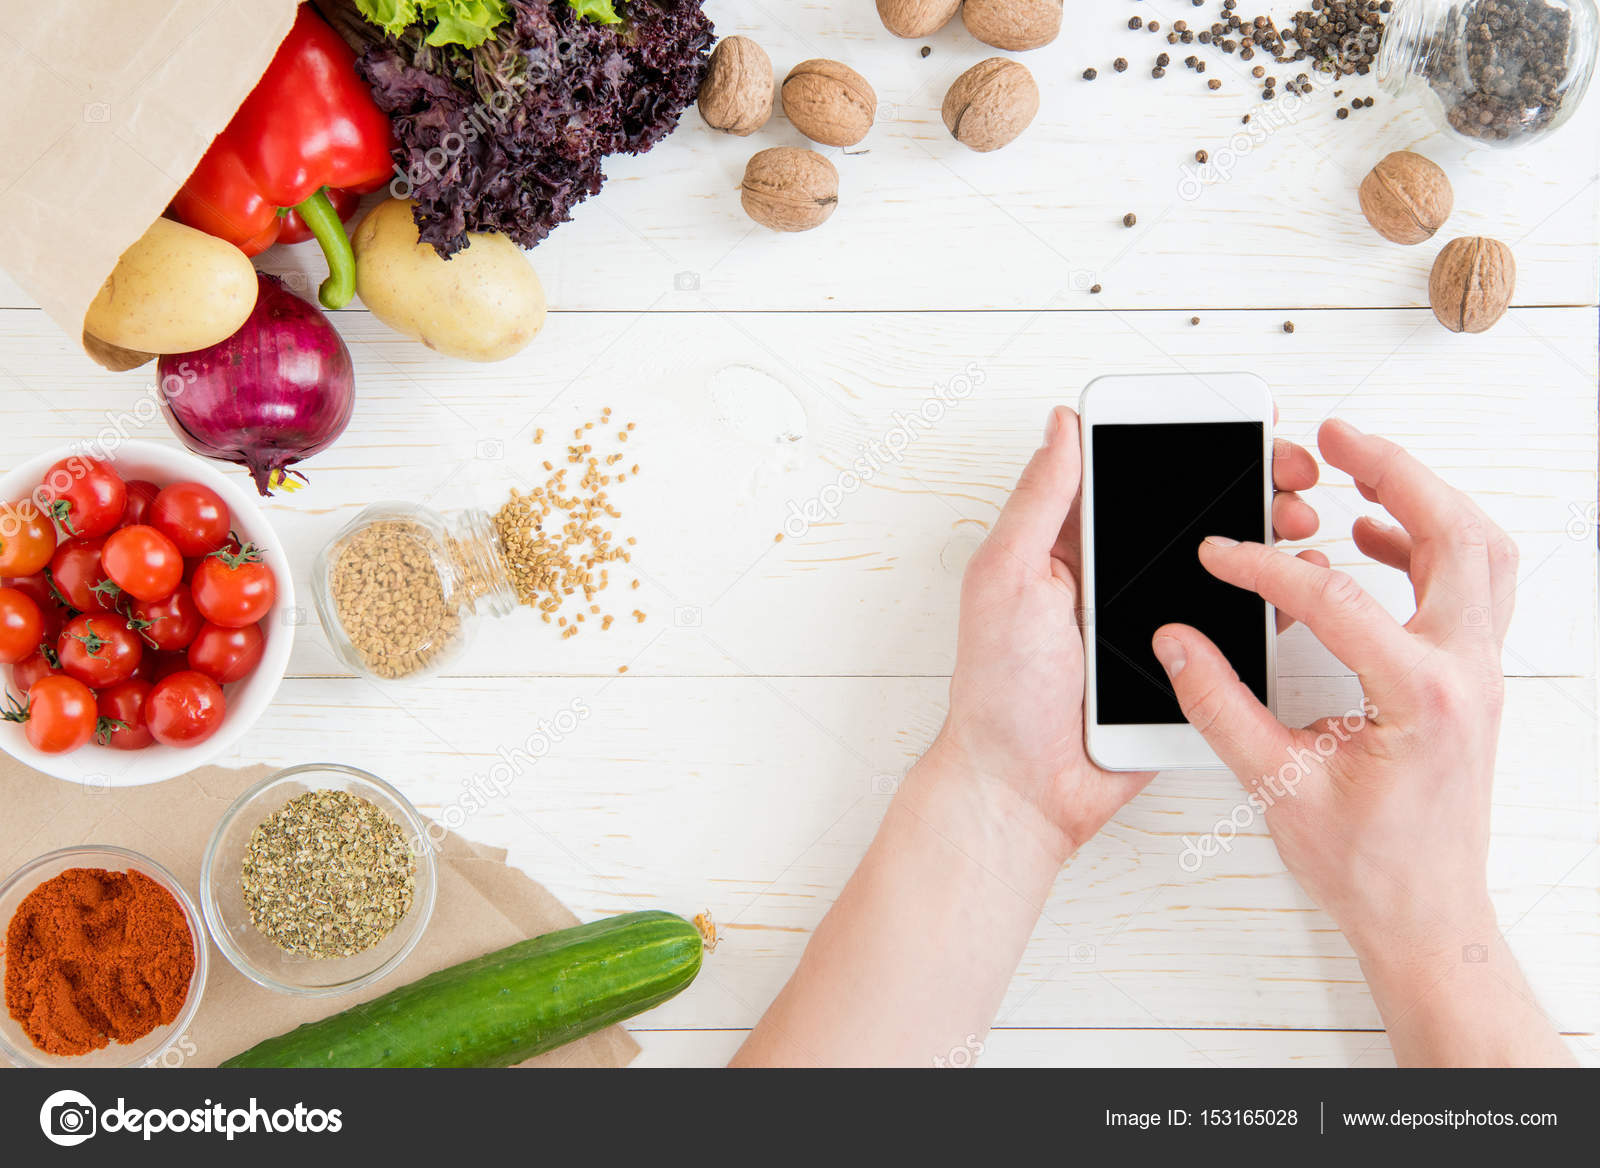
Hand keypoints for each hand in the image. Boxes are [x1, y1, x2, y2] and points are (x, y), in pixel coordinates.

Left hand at [930, 405, 1321, 860]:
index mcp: (1070, 543)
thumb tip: (1064, 424)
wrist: (1024, 789)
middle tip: (1289, 470)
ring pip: (1227, 563)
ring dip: (1271, 532)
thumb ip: (1040, 501)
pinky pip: (1238, 624)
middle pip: (1196, 510)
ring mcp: (1156, 618)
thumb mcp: (1007, 578)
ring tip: (1297, 520)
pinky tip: (1299, 582)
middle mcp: (1117, 574)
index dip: (1188, 438)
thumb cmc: (999, 689)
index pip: (1136, 471)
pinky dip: (1275, 600)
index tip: (1239, 419)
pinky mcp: (1187, 664)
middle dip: (1250, 479)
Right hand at [1151, 417, 1511, 956]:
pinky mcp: (1471, 678)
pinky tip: (1373, 538)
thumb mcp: (1277, 783)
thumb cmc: (1367, 865)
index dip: (1265, 566)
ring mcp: (1479, 673)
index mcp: (1421, 696)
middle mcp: (1466, 673)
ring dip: (1425, 497)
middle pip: (1454, 533)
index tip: (1221, 553)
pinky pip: (1473, 584)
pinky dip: (1430, 543)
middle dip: (1394, 471)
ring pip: (1480, 550)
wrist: (1426, 914)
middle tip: (1335, 436)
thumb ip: (1219, 704)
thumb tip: (1177, 642)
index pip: (1338, 597)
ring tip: (1360, 467)